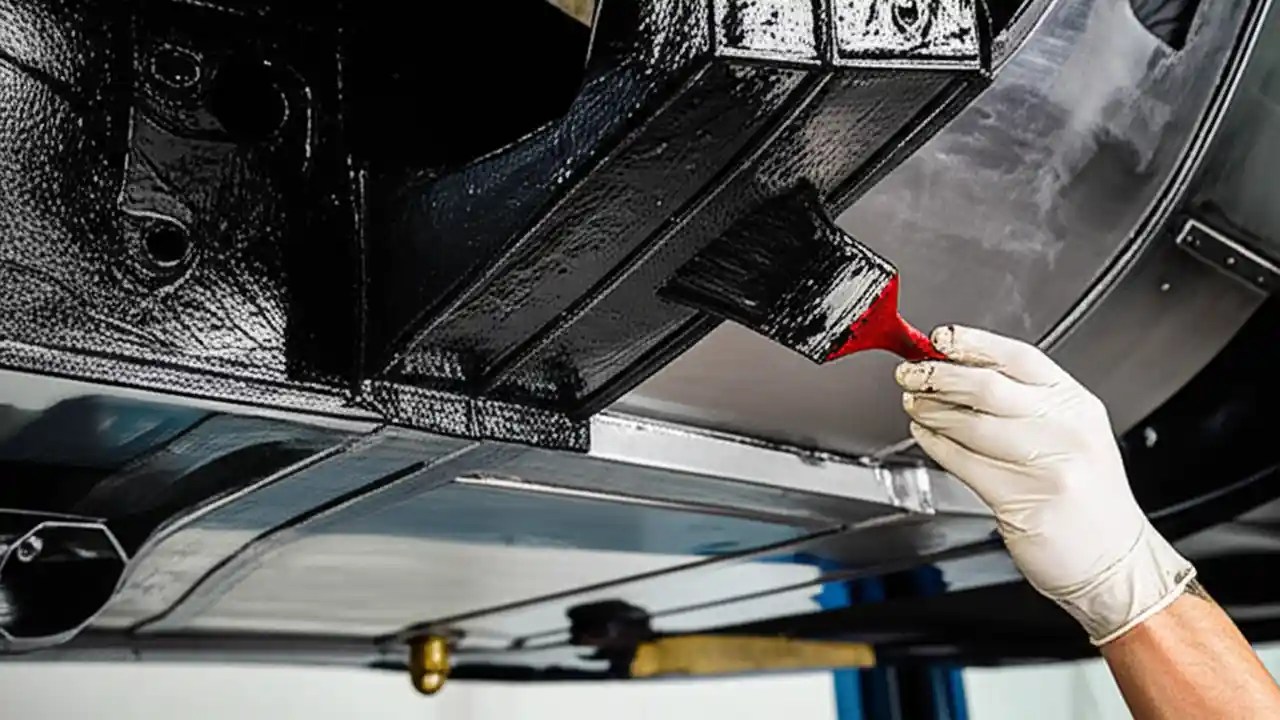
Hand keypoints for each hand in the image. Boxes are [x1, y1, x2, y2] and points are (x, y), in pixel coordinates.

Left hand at [895, 325, 1194, 644]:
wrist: (1116, 563)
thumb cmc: (1088, 500)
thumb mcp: (1073, 436)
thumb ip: (1027, 404)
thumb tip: (963, 373)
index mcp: (1078, 407)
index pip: (1020, 358)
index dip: (974, 343)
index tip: (941, 338)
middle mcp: (1067, 432)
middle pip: (989, 388)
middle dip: (940, 376)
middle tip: (912, 373)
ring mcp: (1047, 468)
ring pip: (971, 425)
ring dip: (932, 411)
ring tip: (915, 403)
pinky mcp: (1024, 502)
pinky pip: (965, 464)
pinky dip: (937, 445)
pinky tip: (926, 434)